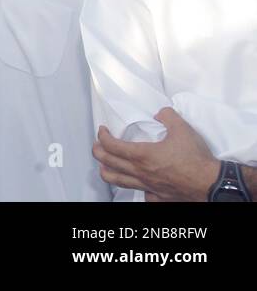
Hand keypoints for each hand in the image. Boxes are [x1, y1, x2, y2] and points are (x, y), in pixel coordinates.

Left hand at [92, 108, 217, 200]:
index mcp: (142, 155)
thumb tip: (160, 113)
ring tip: (105, 166)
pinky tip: (136, 184)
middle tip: (98, 145)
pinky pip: (141, 195)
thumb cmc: (196, 159)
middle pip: (108, 163)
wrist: (212, 183)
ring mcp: (148, 186)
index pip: (110, 145)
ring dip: (107, 172)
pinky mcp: (158, 197)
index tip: (102, 131)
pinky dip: (135, 189)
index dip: (102, 136)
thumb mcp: (182, 129)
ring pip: (118, 181)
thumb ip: (167, 116)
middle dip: (98, 152)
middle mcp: (141, 172)